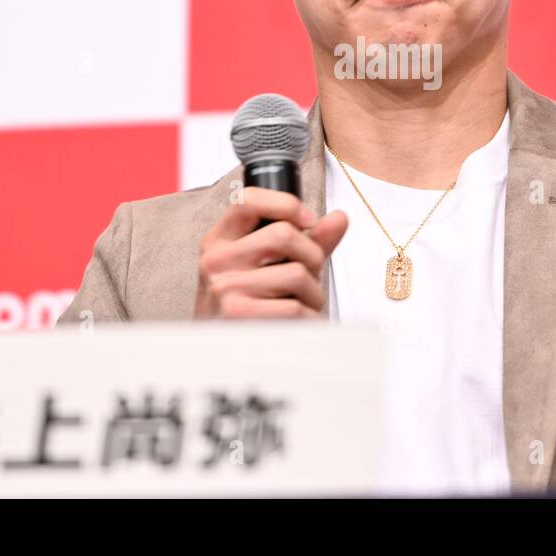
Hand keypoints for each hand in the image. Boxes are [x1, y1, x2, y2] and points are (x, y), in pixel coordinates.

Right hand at [193, 186, 348, 318]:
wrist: (220, 354)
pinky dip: (308, 317)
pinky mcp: (238, 315)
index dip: (286, 203)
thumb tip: (339, 218)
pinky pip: (294, 306)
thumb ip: (306, 241)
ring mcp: (225, 288)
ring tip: (303, 303)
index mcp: (220, 241)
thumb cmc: (249, 306)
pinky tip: (298, 322)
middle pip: (283, 234)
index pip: (247, 200)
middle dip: (312, 255)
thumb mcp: (269, 267)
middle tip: (311, 274)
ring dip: (313, 292)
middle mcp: (216, 260)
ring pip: (296, 273)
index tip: (309, 220)